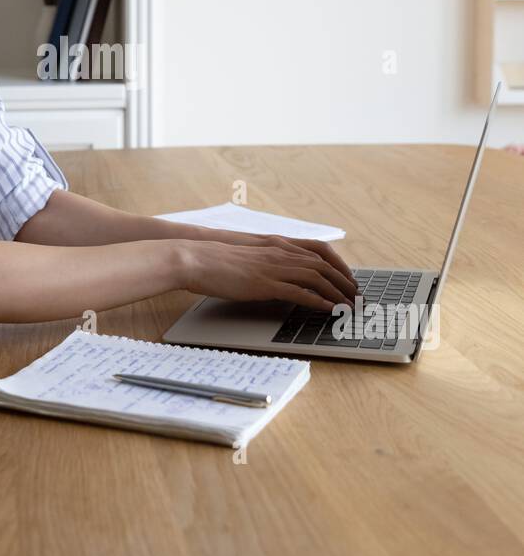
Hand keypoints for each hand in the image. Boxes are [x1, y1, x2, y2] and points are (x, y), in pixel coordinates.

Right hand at [190, 227, 358, 291]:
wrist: (197, 258)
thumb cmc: (218, 261)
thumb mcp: (249, 258)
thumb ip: (268, 263)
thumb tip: (280, 278)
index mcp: (277, 245)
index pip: (319, 251)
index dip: (338, 265)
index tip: (348, 279)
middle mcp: (280, 252)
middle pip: (324, 265)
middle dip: (344, 281)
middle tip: (357, 296)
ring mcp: (274, 267)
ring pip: (317, 277)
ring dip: (338, 293)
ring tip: (349, 306)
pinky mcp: (266, 283)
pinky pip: (300, 292)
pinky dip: (319, 301)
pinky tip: (329, 310)